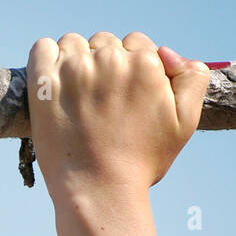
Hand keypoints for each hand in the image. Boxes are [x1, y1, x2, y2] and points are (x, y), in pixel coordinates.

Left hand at [26, 31, 209, 197]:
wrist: (99, 192)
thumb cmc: (141, 162)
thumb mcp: (185, 123)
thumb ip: (193, 79)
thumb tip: (166, 52)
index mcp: (145, 63)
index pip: (137, 45)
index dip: (132, 70)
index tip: (123, 98)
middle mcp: (110, 59)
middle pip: (105, 43)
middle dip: (105, 66)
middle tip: (100, 104)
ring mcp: (74, 69)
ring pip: (74, 44)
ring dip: (75, 61)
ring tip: (77, 99)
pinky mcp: (44, 82)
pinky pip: (42, 48)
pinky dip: (46, 58)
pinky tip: (53, 83)